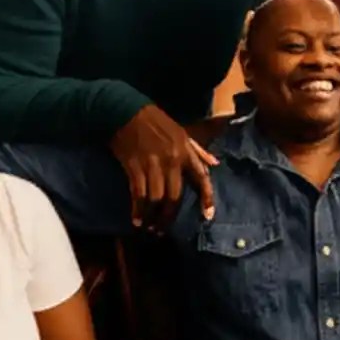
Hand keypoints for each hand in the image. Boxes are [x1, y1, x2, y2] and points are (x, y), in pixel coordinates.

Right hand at [110, 104, 218, 229]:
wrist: (124, 111)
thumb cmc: (154, 121)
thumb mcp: (180, 132)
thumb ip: (197, 150)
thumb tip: (214, 164)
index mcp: (185, 151)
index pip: (201, 177)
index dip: (206, 197)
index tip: (208, 216)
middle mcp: (172, 160)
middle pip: (175, 196)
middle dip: (169, 216)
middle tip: (163, 229)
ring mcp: (152, 164)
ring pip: (156, 198)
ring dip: (152, 216)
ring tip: (149, 227)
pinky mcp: (134, 166)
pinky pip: (138, 194)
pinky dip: (138, 209)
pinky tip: (136, 219)